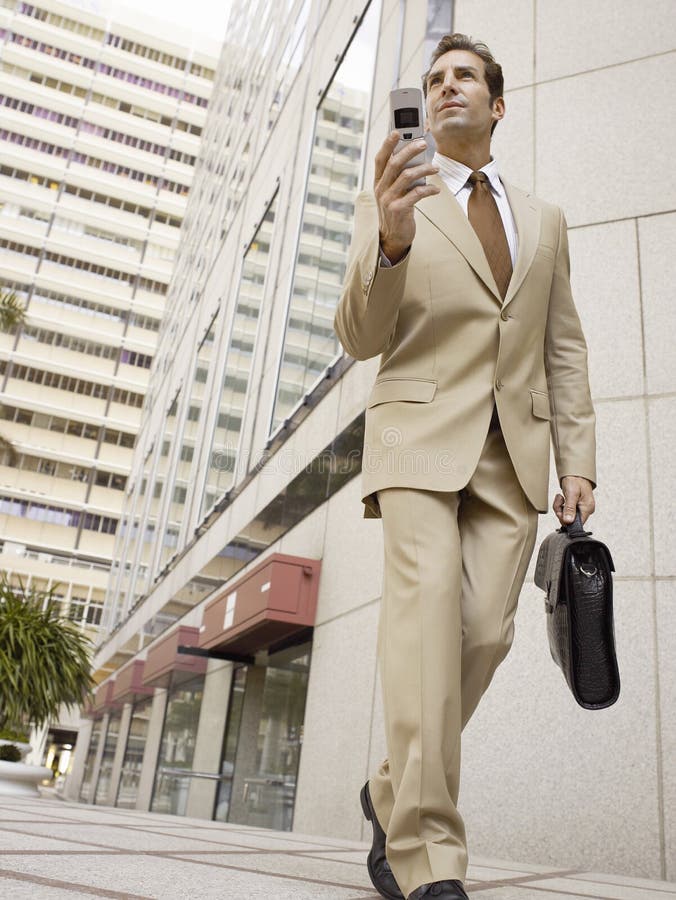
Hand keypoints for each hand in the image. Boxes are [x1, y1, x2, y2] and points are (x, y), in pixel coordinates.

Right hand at [374, 131, 439, 263]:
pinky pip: (416, 194)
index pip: (380, 159)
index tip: (397, 131)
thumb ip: (400, 176)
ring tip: (435, 168)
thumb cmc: (397, 210)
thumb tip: (417, 157)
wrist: (393, 237)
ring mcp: (388, 200)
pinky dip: (428, 189)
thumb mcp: (394, 192)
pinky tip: (436, 189)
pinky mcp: (398, 210)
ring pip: (407, 177)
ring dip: (424, 169)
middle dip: (409, 151)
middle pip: (394, 164)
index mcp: (378, 182)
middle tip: (423, 143)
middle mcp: (380, 189)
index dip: (387, 144)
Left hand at [553, 476, 594, 525]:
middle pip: (570, 521)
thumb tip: (568, 521)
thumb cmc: (575, 480)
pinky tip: (561, 498)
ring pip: (565, 516)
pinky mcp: (575, 507)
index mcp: (587, 508)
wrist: (575, 473)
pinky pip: (565, 511)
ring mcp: (580, 509)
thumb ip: (570, 508)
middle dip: (561, 512)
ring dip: (559, 508)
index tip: (561, 511)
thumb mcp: (572, 493)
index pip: (577, 524)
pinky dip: (560, 506)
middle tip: (560, 501)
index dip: (567, 520)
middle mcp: (585, 510)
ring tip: (561, 498)